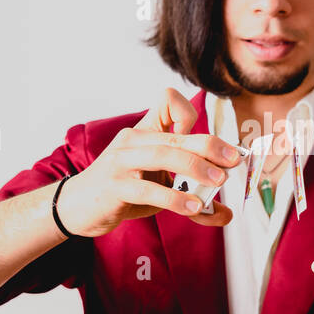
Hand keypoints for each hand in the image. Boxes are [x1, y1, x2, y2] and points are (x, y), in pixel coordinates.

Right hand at [58, 87, 241, 237]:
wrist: (79, 207)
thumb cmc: (123, 190)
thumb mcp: (158, 186)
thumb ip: (191, 193)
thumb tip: (226, 212)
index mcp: (146, 132)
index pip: (168, 102)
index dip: (191, 115)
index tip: (214, 143)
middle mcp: (133, 140)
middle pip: (176, 134)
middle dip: (210, 146)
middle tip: (233, 161)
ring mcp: (122, 161)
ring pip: (163, 155)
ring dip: (195, 167)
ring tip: (218, 181)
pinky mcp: (115, 186)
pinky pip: (148, 189)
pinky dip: (174, 197)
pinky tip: (192, 206)